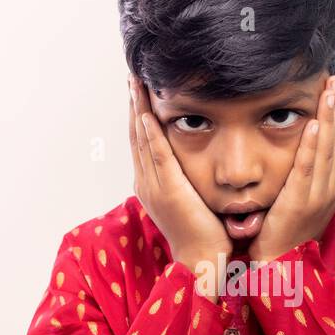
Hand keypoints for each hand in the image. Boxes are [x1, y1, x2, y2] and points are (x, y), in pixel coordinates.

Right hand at [128, 73, 231, 285]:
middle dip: (134, 103)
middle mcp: (146, 182)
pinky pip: (157, 155)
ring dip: (138, 109)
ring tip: (136, 83)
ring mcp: (154, 186)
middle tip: (132, 76)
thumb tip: (195, 158)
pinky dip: (150, 133)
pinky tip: (147, 113)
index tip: (138, 89)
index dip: (138, 113)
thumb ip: (187, 176)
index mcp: (150, 183)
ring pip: (142, 140)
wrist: (201, 258)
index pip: (141, 140)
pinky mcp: (169, 190)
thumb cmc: (202, 232)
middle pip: (135, 134)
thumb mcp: (190, 197)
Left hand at [248, 74, 334, 262]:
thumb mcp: (300, 196)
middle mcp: (332, 189)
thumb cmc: (283, 231)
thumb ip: (304, 172)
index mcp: (333, 187)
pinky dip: (313, 146)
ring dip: (329, 118)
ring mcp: (319, 197)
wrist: (278, 264)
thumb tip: (302, 146)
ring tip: (329, 91)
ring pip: (328, 150)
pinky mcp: (301, 203)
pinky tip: (315, 124)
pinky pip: (308, 169)